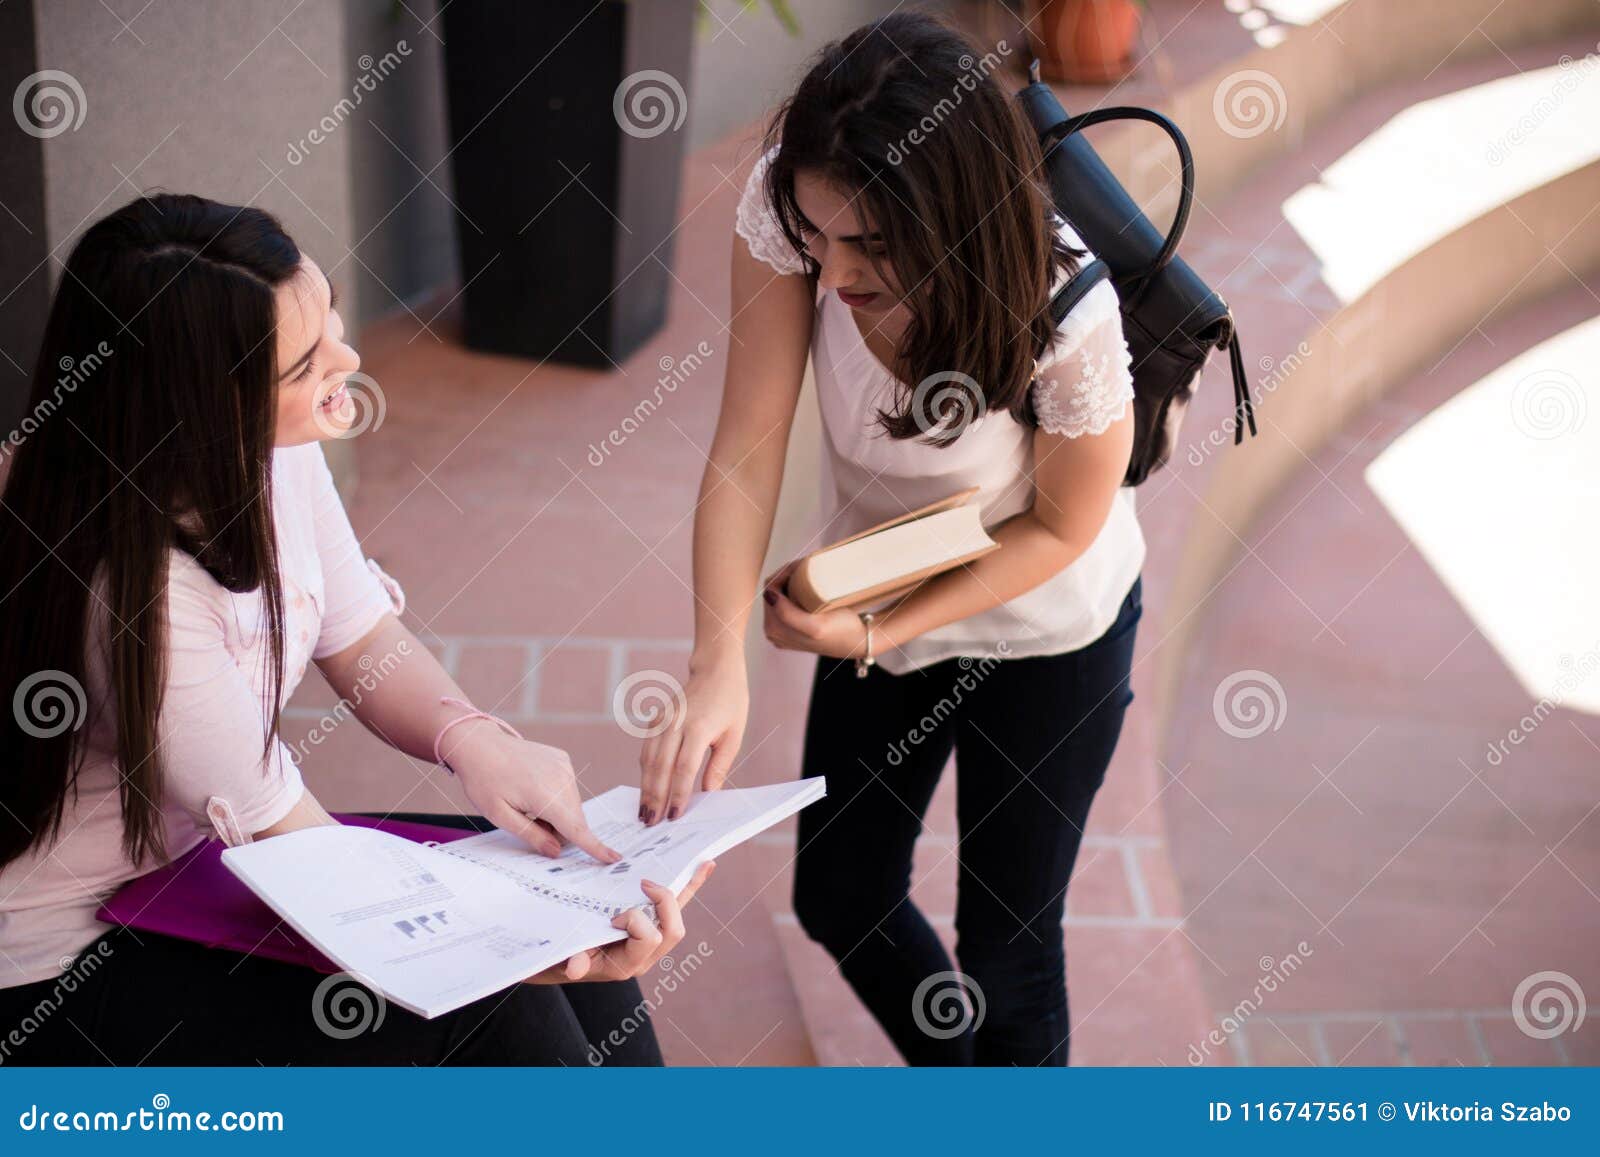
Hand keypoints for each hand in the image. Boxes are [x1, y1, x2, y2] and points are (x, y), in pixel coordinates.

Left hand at [444, 723, 620, 862]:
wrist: (479, 744)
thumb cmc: (484, 780)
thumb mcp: (499, 815)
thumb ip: (531, 835)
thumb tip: (556, 851)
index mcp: (545, 794)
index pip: (575, 828)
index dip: (594, 847)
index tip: (612, 859)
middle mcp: (561, 778)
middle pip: (573, 819)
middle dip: (559, 831)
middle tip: (529, 823)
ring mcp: (564, 766)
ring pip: (571, 805)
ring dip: (557, 814)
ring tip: (528, 804)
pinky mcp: (562, 759)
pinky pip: (567, 789)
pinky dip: (556, 798)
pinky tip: (533, 789)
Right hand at [529, 861, 715, 983]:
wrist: (563, 960)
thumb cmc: (561, 957)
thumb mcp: (563, 959)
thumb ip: (572, 961)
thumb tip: (574, 968)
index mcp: (627, 963)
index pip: (649, 938)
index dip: (635, 921)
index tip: (614, 916)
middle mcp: (646, 953)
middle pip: (673, 929)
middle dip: (664, 902)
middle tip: (644, 883)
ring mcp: (651, 940)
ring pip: (678, 914)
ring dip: (688, 888)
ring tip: (704, 862)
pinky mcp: (651, 925)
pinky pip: (676, 905)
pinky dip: (691, 885)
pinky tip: (706, 865)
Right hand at [638, 653, 747, 825]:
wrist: (716, 670)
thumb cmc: (730, 703)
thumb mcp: (733, 735)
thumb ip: (718, 766)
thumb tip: (708, 795)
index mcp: (697, 726)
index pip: (683, 768)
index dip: (677, 794)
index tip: (674, 816)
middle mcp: (675, 723)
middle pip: (660, 767)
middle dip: (655, 797)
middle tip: (650, 822)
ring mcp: (662, 720)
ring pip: (648, 759)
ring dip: (645, 788)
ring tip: (644, 812)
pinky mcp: (656, 719)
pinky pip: (646, 750)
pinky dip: (645, 772)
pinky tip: (646, 789)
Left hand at [761, 562, 872, 658]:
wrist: (859, 640)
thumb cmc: (841, 631)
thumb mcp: (815, 626)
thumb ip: (788, 615)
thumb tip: (769, 596)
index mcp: (773, 629)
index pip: (770, 589)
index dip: (784, 573)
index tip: (802, 563)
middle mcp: (773, 631)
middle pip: (773, 590)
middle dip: (786, 575)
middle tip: (805, 564)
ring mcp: (782, 629)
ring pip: (780, 593)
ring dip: (790, 580)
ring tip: (807, 570)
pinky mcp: (793, 626)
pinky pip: (786, 600)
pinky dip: (794, 589)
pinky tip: (807, 583)